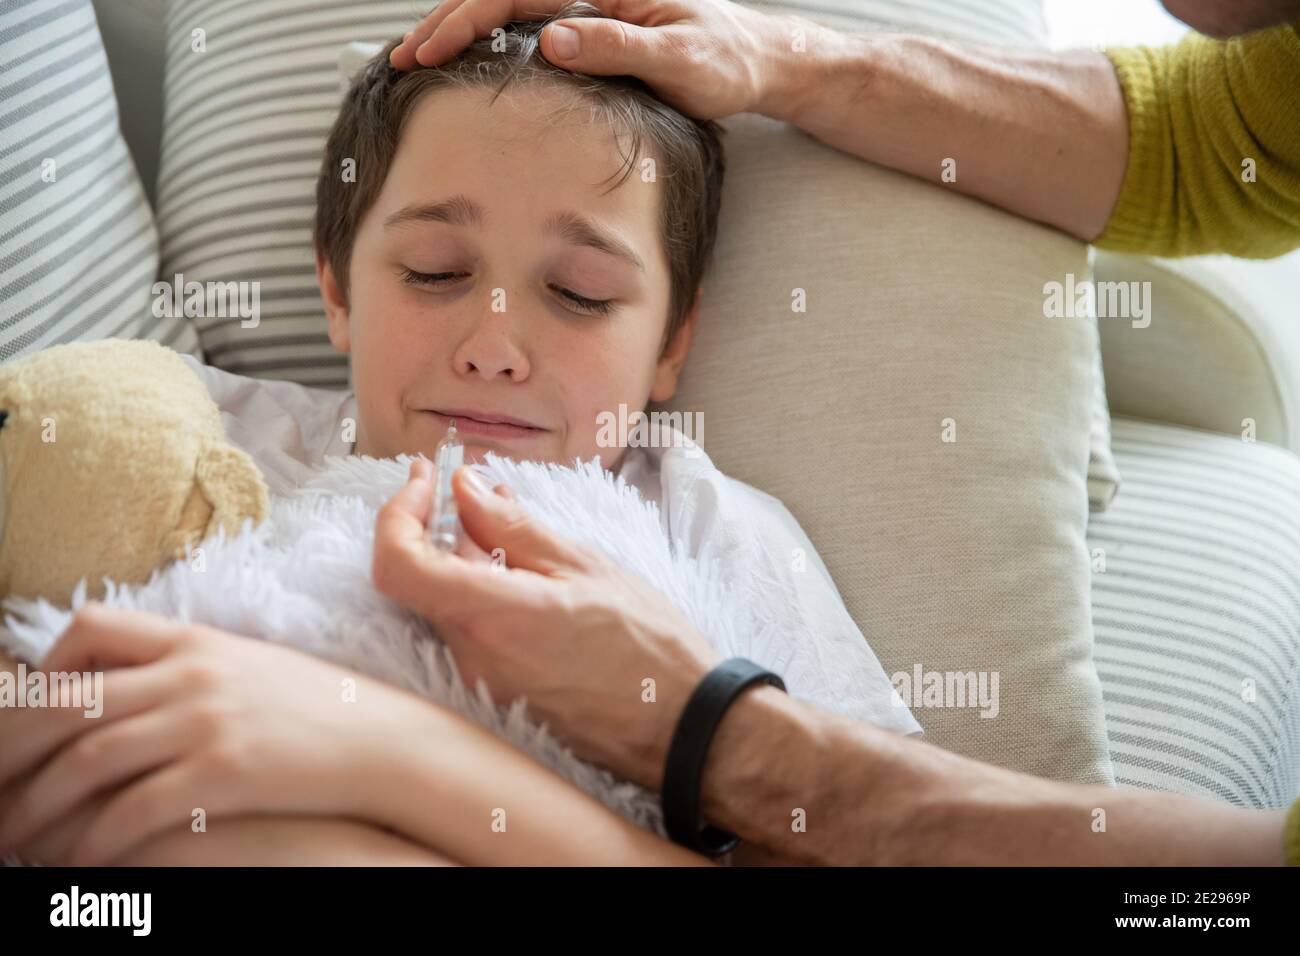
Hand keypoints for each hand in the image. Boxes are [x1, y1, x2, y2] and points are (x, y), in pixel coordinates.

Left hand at [0, 606, 430, 863]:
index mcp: (196, 639)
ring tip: (12, 838)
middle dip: (7, 748)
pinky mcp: (221, 773)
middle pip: (66, 699)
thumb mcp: (251, 667)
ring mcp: (205, 721)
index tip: (30, 708)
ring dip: (34, 807)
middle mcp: (191, 672)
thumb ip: (190, 669)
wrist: (385, 741)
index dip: (44, 665)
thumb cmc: (321, 709)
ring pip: (84, 759)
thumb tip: (129, 694)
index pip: (92, 625)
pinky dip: (91, 842)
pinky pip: (129, 810)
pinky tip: (78, 864)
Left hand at [373, 458, 720, 787]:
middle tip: (469, 486)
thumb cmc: (647, 648)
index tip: (427, 478)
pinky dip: (481, 592)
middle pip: (420, 580)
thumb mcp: (583, 566)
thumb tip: (463, 487)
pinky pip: (470, 632)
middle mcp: (472, 657)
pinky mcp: (496, 697)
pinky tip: (518, 569)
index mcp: (491, 618)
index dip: (398, 512)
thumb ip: (511, 525)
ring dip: (464, 557)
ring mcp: (480, 683)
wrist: (682, 728)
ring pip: (446, 604)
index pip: (396, 563)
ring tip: (507, 521)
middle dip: (437, 525)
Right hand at [389, 0, 801, 120]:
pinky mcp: (592, 25)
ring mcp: (589, 4)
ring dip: (460, 30)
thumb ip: (617, 47)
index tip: (430, 50)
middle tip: (402, 60)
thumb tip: (552, 40)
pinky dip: (488, 40)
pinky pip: (526, 25)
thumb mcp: (678, 59)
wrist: (755, 63)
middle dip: (447, 23)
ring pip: (508, 8)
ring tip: (417, 59)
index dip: (467, 18)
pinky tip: (463, 59)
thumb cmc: (724, 62)